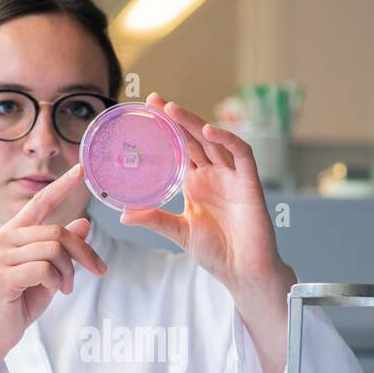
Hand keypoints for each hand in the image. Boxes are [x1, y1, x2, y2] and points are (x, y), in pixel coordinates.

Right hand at [0, 163, 107, 363]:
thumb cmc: (20, 302)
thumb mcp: (49, 272)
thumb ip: (62, 248)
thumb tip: (84, 223)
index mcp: (13, 233)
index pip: (40, 202)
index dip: (62, 186)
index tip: (82, 170)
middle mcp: (3, 239)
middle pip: (57, 231)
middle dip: (83, 252)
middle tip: (97, 270)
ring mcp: (0, 256)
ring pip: (53, 249)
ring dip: (69, 272)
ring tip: (65, 287)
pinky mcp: (2, 275)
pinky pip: (45, 269)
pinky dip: (56, 282)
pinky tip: (52, 292)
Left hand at [118, 93, 293, 301]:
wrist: (243, 272)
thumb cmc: (217, 253)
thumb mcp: (179, 232)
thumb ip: (154, 219)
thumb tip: (123, 215)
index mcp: (196, 183)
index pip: (180, 148)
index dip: (167, 129)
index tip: (147, 111)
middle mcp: (214, 175)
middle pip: (194, 138)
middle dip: (176, 118)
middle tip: (154, 100)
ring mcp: (232, 178)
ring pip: (214, 141)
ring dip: (195, 123)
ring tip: (172, 110)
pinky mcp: (250, 184)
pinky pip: (242, 154)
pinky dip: (227, 140)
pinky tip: (209, 132)